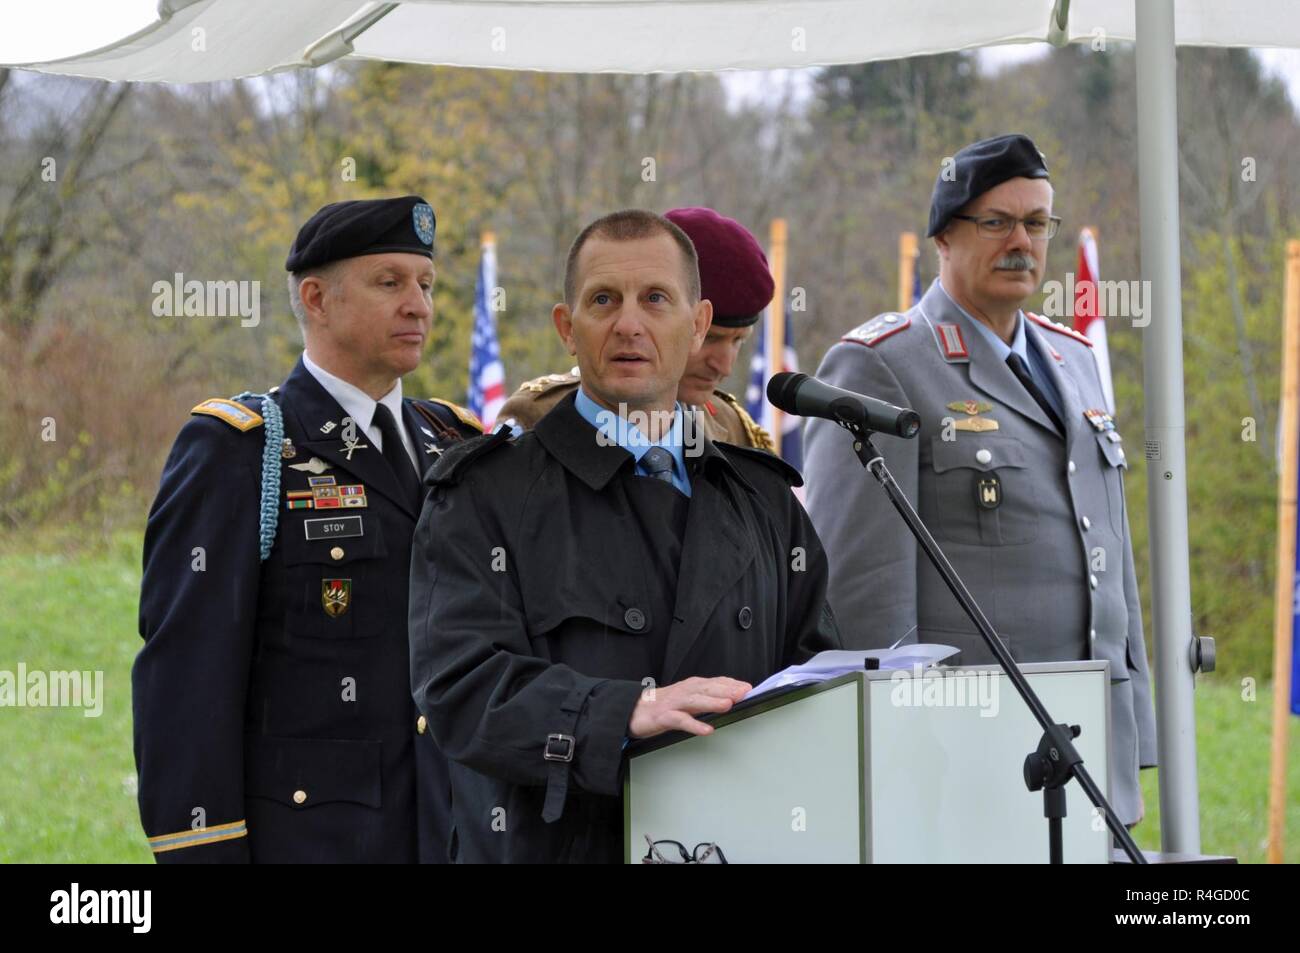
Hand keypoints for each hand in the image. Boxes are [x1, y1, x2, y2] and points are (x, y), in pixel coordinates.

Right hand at [628, 676, 751, 738]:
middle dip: (726, 689)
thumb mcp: (688, 699)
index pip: (714, 682)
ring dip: (711, 702)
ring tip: (728, 704)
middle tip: (744, 692)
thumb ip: (707, 698)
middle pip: (707, 688)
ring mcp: (673, 703)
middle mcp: (683, 692)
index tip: (749, 687)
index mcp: (691, 687)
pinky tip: (706, 729)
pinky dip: (693, 724)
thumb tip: (730, 698)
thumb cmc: (664, 706)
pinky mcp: (663, 717)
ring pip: (694, 701)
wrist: (633, 710)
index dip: (731, 684)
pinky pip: (680, 721)